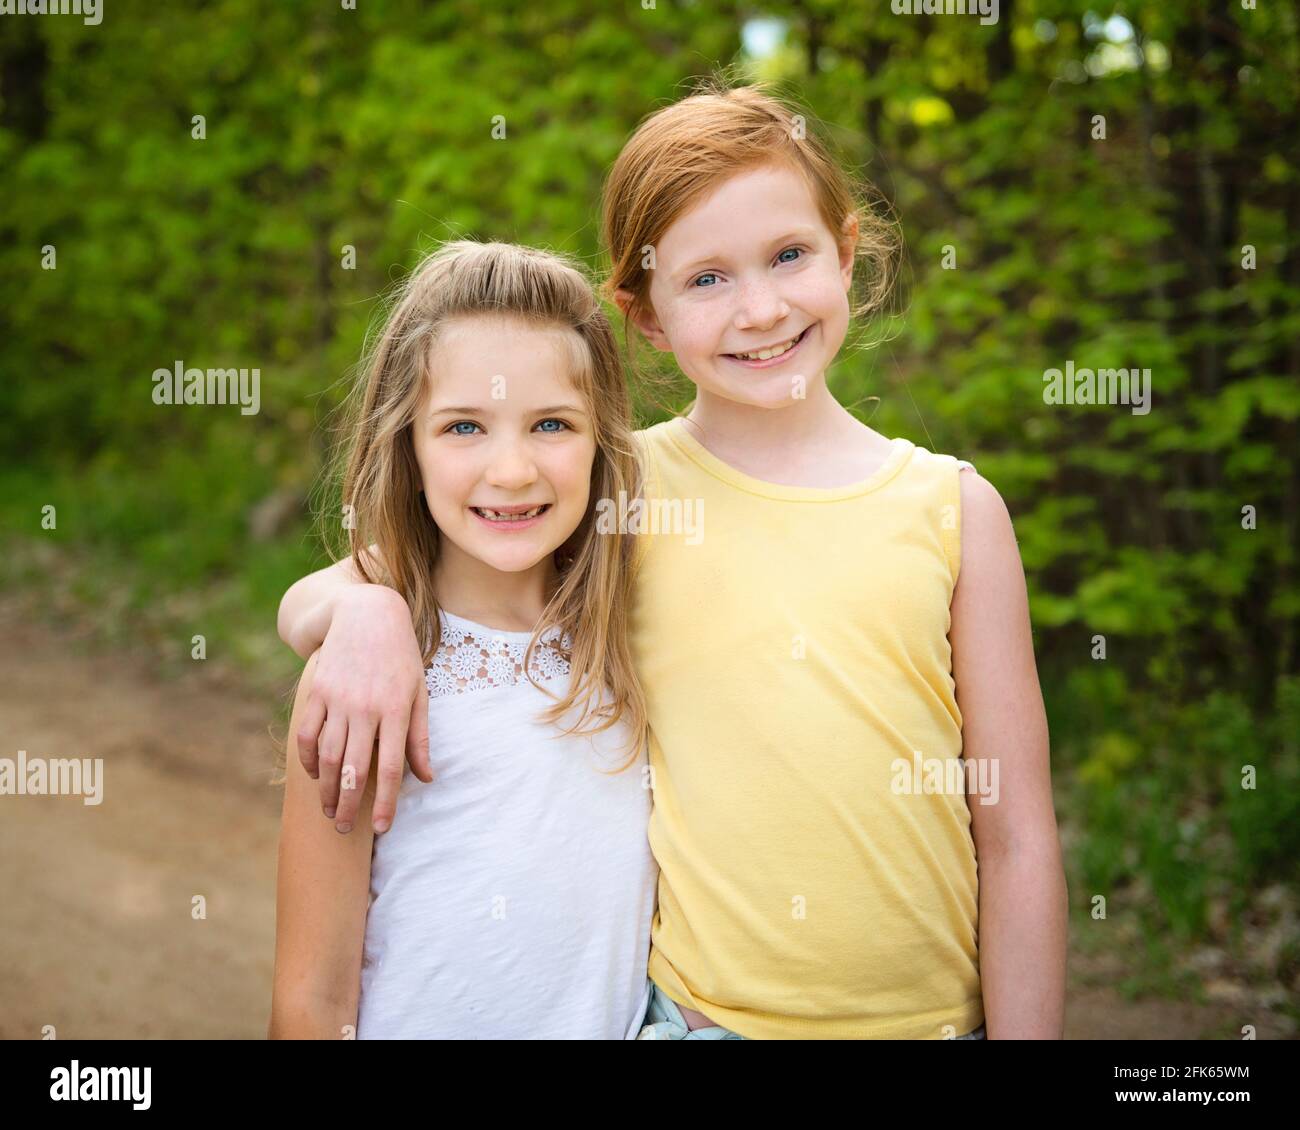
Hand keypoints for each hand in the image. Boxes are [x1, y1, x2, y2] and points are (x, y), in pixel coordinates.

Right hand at [294, 584, 432, 833]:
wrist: (367, 614)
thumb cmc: (401, 658)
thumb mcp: (419, 692)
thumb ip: (420, 737)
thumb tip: (425, 778)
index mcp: (397, 711)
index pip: (390, 768)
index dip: (385, 803)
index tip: (381, 829)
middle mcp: (366, 708)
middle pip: (354, 770)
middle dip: (349, 806)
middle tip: (345, 830)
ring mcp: (338, 700)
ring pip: (328, 757)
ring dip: (326, 789)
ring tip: (330, 811)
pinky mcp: (317, 692)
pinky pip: (308, 734)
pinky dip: (309, 760)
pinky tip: (315, 776)